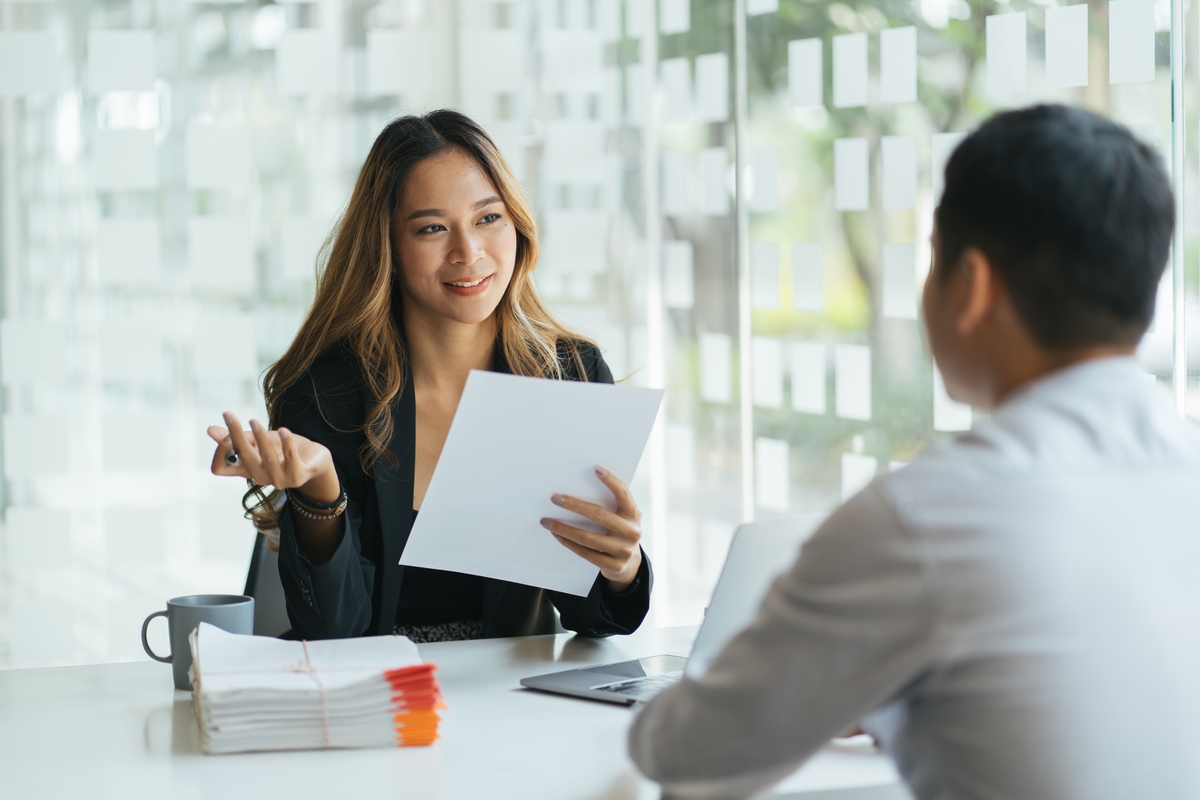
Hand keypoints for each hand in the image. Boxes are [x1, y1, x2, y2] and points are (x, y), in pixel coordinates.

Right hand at [207, 412, 338, 501]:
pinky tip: (284, 430)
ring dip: (259, 437)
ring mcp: (280, 479)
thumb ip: (237, 437)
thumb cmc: (282, 450)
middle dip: (234, 435)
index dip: (219, 450)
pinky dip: (287, 443)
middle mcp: (260, 477)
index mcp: (247, 470)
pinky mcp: (298, 476)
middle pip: (242, 457)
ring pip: (266, 457)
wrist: (314, 461)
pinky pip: (290, 458)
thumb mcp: (258, 441)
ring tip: (254, 420)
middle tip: (229, 415)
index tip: (226, 429)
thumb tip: (210, 430)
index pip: (220, 468)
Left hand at [540, 466, 642, 591]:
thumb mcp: (623, 518)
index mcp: (633, 515)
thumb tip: (580, 486)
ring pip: (587, 537)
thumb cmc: (620, 533)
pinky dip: (569, 543)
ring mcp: (623, 551)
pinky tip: (557, 536)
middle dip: (574, 505)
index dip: (611, 481)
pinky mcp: (613, 566)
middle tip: (555, 498)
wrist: (630, 564)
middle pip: (599, 515)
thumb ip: (612, 505)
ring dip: (563, 528)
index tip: (595, 469)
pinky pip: (585, 553)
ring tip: (547, 521)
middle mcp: (631, 532)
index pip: (623, 494)